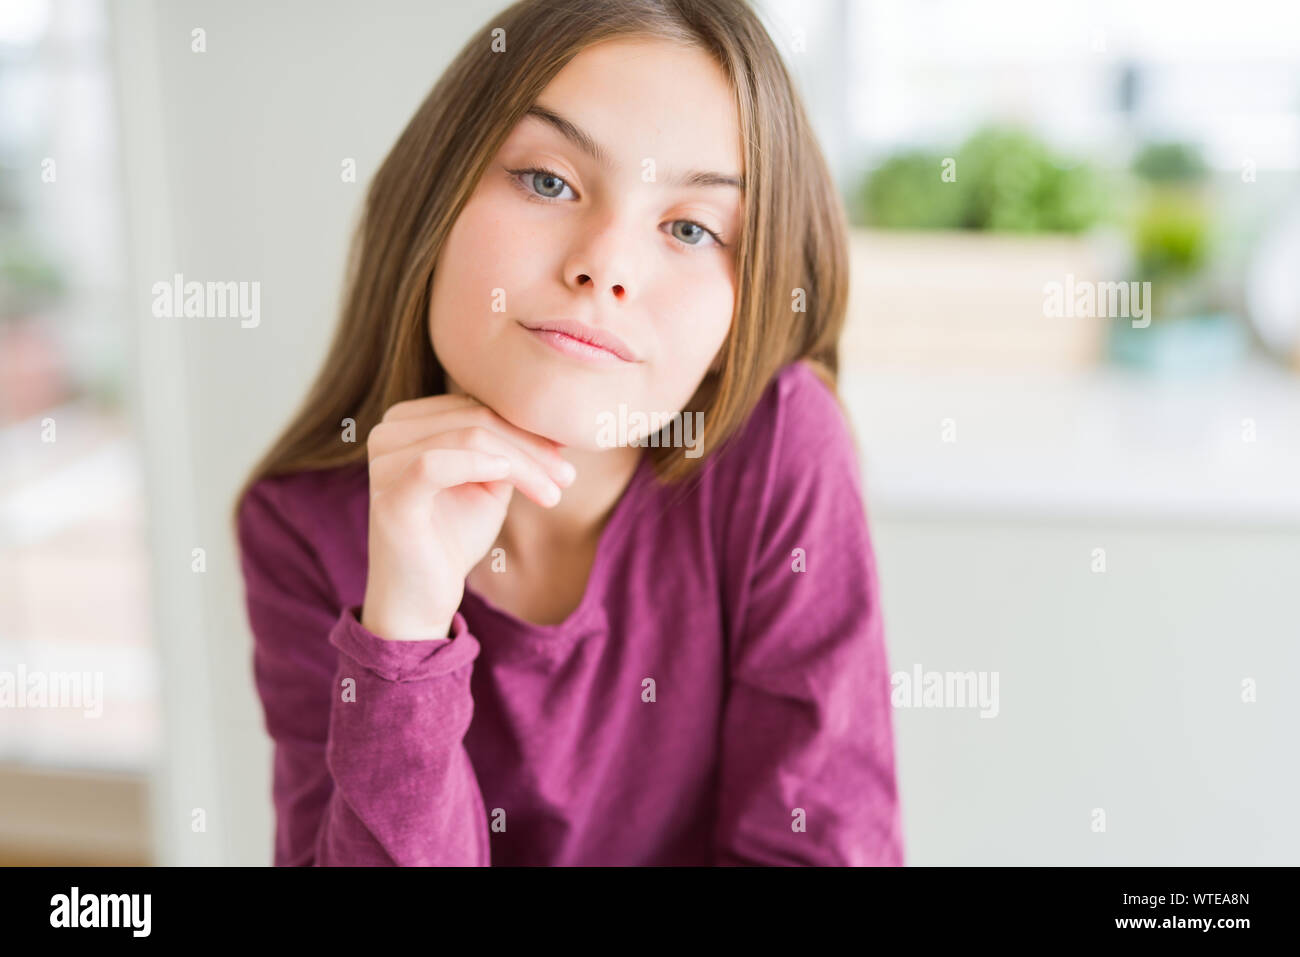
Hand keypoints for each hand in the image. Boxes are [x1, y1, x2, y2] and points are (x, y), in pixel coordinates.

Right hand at [359, 393, 575, 639]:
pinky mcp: (389, 496)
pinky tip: (508, 476)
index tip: (565, 455)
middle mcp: (388, 432)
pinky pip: (434, 464)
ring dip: (522, 463)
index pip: (476, 406)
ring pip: (468, 437)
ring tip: (552, 491)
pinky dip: (478, 464)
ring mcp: (383, 462)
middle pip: (475, 419)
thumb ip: (508, 449)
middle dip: (530, 446)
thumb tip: (552, 421)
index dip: (526, 426)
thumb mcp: (488, 483)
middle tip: (567, 477)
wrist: (421, 600)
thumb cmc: (453, 538)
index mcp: (408, 422)